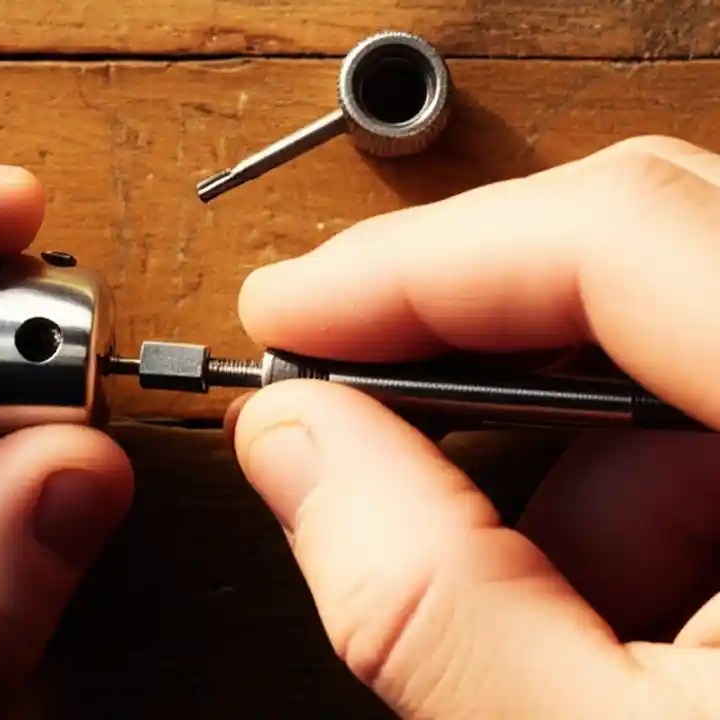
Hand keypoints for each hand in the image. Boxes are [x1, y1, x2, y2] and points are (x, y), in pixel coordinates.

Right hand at [232, 136, 719, 717]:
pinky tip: (663, 637)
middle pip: (655, 260)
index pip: (624, 236)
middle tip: (366, 435)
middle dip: (484, 366)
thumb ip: (424, 596)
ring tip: (582, 629)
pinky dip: (666, 515)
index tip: (297, 314)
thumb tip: (299, 445)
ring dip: (591, 484)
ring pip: (688, 357)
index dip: (422, 262)